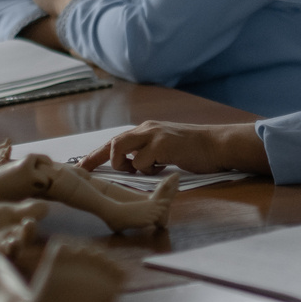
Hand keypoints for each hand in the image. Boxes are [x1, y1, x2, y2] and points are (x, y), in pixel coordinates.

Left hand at [80, 121, 264, 174]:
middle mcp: (147, 129)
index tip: (82, 166)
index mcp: (147, 130)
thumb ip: (149, 153)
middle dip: (97, 159)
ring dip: (124, 164)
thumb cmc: (195, 150)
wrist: (218, 144)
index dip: (97, 154)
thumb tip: (133, 166)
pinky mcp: (163, 145)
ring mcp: (154, 135)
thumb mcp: (167, 147)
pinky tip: (161, 168)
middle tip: (88, 172)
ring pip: (120, 148)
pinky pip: (141, 161)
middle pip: (113, 142)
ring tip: (138, 170)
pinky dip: (146, 170)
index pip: (116, 141)